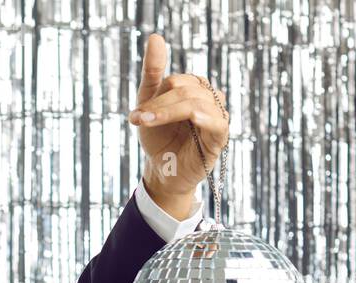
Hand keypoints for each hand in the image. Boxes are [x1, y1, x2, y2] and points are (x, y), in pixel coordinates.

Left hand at [129, 34, 229, 214]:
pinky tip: (183, 123)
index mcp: (195, 89)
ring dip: (168, 112)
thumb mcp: (149, 104)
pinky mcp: (220, 137)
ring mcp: (217, 117)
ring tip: (146, 123)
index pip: (177, 82)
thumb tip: (155, 37)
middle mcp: (210, 99)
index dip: (154, 97)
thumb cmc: (159, 138)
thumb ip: (153, 72)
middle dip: (158, 105)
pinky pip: (216, 121)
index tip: (134, 115)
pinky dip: (199, 118)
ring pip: (197, 102)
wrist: (163, 172)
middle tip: (137, 118)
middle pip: (186, 90)